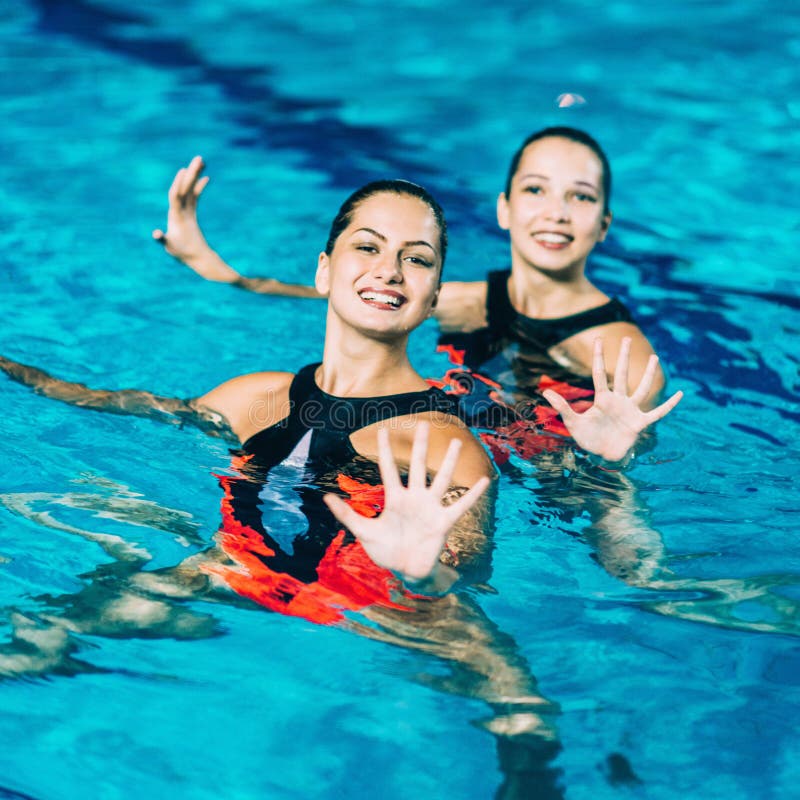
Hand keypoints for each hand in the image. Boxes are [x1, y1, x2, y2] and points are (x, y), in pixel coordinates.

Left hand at [152, 157, 237, 281]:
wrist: (192, 259)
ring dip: (195, 175)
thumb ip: (162, 239)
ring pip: (190, 189)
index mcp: (175, 215)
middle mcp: (179, 210)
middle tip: (199, 158)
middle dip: (191, 173)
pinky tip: (206, 177)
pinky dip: (199, 187)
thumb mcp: (171, 247)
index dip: (179, 183)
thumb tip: (155, 233)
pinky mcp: (191, 213)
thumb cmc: (182, 254)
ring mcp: (186, 211)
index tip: (183, 170)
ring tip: (201, 161)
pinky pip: (195, 196)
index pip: (175, 195)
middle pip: (184, 188)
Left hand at [323, 423, 489, 585]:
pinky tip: (484, 480)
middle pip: (416, 466)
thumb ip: (347, 514)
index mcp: (394, 498)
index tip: (384, 429)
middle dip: (419, 446)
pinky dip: (472, 495)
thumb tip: (325, 497)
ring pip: (440, 480)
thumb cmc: (386, 550)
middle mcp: (414, 498)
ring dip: (448, 462)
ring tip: (455, 442)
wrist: (406, 571)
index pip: (388, 468)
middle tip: (423, 423)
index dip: (385, 450)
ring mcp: (430, 508)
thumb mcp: (363, 532)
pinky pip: (460, 506)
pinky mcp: (443, 522)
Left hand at [542, 337, 682, 462]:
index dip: (598, 356)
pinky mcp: (640, 422)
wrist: (602, 455)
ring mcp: (630, 410)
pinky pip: (658, 413)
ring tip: (655, 357)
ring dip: (648, 374)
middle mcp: (617, 400)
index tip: (598, 338)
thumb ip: (563, 407)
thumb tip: (545, 393)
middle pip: (621, 374)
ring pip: (641, 388)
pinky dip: (669, 405)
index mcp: (601, 398)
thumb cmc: (588, 438)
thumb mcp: (573, 423)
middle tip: (626, 338)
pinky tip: (680, 394)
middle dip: (623, 357)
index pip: (599, 373)